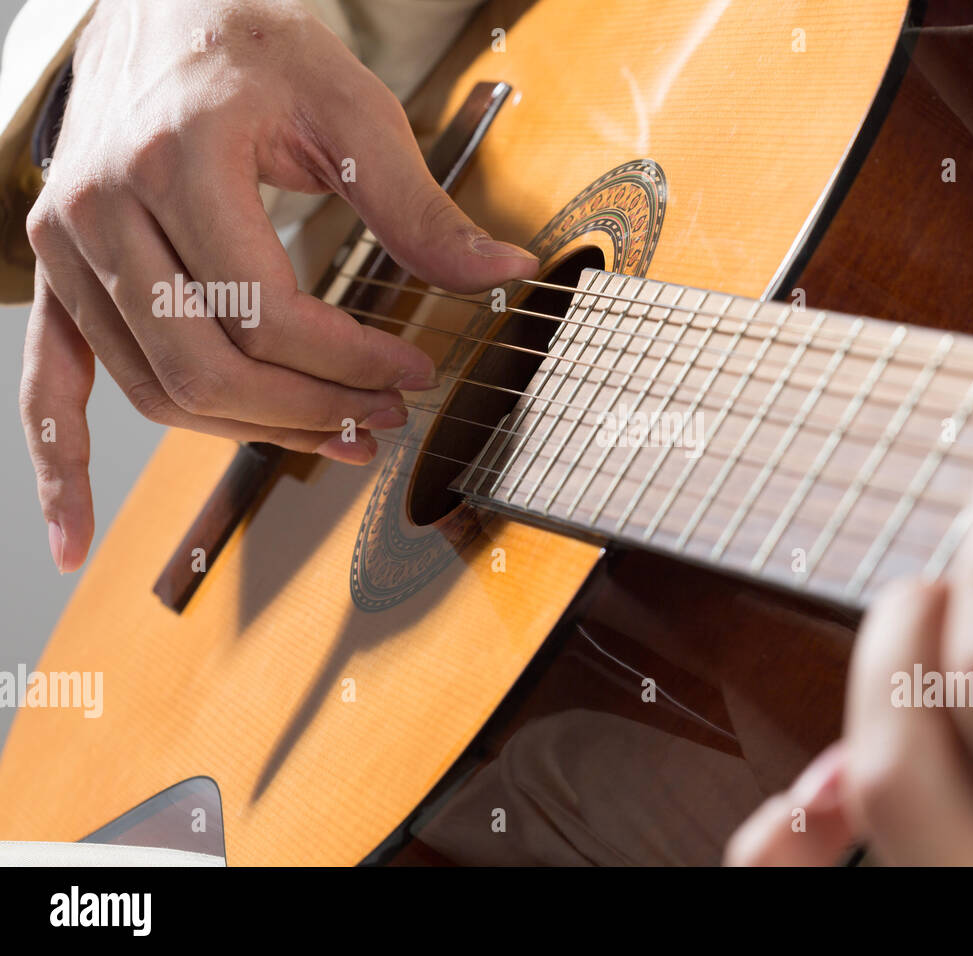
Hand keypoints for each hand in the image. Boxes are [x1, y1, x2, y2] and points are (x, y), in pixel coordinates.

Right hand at [19, 0, 537, 571]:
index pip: (268, 313)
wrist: (161, 16)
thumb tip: (505, 272)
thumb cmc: (254, 52)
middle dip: (308, 410)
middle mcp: (104, 208)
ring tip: (333, 442)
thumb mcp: (351, 108)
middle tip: (382, 418)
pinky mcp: (58, 276)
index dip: (351, 362)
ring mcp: (67, 248)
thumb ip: (421, 206)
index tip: (414, 371)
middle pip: (207, 366)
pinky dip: (61, 466)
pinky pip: (48, 386)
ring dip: (246, 435)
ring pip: (155, 390)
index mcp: (179, 160)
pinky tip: (70, 540)